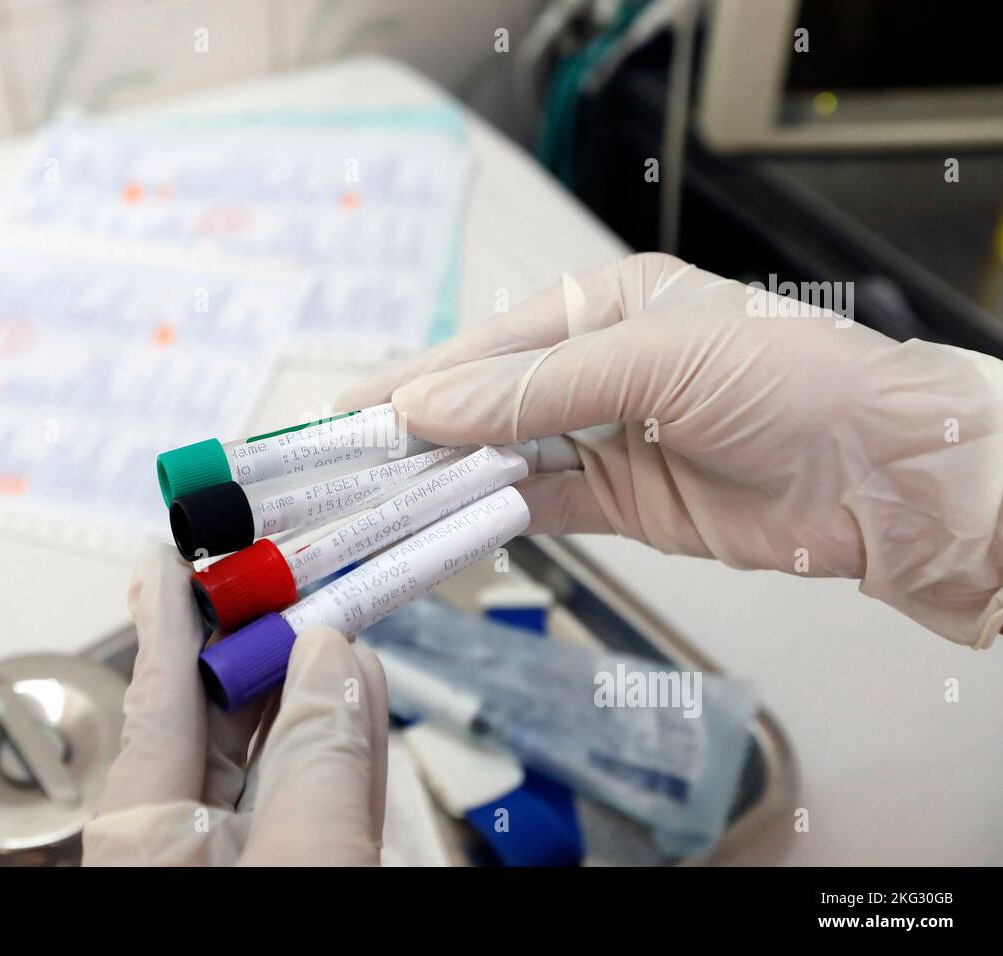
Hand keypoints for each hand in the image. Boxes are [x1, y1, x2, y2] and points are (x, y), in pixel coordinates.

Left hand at [84, 545, 388, 864]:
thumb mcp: (305, 855)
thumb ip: (317, 756)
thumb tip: (327, 655)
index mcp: (146, 833)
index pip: (157, 700)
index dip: (168, 619)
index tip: (166, 558)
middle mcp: (178, 842)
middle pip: (211, 722)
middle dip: (251, 646)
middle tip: (276, 578)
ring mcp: (232, 860)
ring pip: (265, 760)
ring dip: (306, 690)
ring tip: (331, 623)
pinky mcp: (280, 870)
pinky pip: (301, 801)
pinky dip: (333, 749)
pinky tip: (357, 699)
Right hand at [340, 253, 1002, 648]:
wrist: (880, 475)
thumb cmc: (784, 381)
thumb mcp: (655, 359)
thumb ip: (537, 387)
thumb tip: (429, 407)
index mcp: (602, 307)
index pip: (487, 345)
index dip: (417, 377)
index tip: (352, 409)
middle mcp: (595, 370)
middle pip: (485, 402)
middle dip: (419, 430)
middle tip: (345, 462)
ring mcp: (604, 438)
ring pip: (501, 458)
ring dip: (445, 479)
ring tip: (376, 499)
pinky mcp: (619, 501)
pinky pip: (536, 507)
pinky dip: (488, 517)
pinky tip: (443, 525)